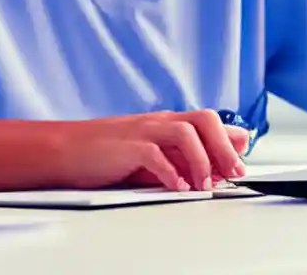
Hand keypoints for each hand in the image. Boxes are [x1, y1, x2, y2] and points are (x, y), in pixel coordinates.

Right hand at [57, 109, 250, 191]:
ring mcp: (142, 131)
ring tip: (205, 184)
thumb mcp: (150, 156)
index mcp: (166, 123)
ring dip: (201, 160)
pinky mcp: (126, 146)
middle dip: (225, 146)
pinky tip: (177, 187)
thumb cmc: (106, 155)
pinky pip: (154, 154)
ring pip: (186, 132)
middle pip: (204, 119)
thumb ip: (178, 159)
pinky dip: (170, 172)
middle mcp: (158, 122)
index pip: (208, 121)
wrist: (65, 150)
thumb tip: (210, 169)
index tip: (241, 160)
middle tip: (235, 173)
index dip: (230, 138)